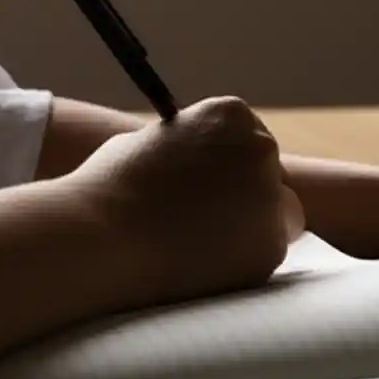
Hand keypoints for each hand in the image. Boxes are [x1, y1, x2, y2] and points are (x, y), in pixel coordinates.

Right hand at [64, 96, 303, 303]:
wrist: (98, 238)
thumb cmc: (108, 188)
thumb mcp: (149, 143)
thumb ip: (190, 148)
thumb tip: (204, 160)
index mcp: (233, 115)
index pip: (251, 141)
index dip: (231, 165)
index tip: (210, 184)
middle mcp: (262, 150)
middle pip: (273, 176)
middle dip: (250, 195)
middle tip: (210, 219)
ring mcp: (270, 198)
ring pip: (280, 217)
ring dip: (251, 228)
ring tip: (197, 242)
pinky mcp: (271, 245)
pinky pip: (267, 253)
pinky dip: (243, 260)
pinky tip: (202, 262)